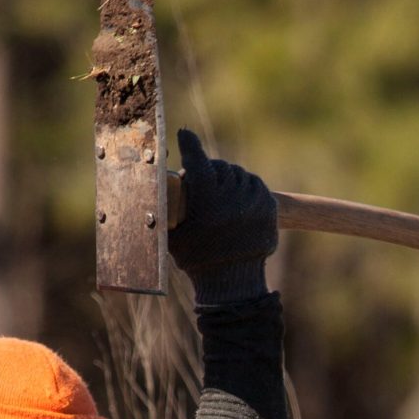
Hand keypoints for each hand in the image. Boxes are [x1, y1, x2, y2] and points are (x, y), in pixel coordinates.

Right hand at [169, 129, 278, 303]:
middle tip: (203, 184)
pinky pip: (256, 186)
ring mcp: (253, 199)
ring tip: (221, 194)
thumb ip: (165, 207)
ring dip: (229, 179)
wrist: (232, 283)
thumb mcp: (172, 233)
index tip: (185, 135)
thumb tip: (149, 185)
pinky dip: (245, 189)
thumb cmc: (196, 259)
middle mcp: (231, 193)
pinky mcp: (269, 207)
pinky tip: (237, 198)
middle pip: (219, 167)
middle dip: (209, 171)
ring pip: (239, 175)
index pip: (196, 157)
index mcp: (206, 196)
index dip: (189, 144)